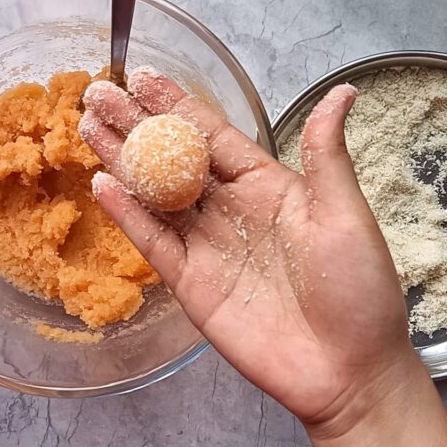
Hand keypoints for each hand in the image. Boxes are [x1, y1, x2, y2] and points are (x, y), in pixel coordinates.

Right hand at [79, 70, 413, 433]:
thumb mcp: (345, 214)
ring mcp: (208, 247)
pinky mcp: (192, 284)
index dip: (177, 105)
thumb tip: (343, 91)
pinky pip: (154, 242)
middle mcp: (231, 210)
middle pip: (173, 159)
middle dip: (136, 125)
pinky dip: (128, 215)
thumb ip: (326, 154)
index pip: (212, 135)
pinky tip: (103, 184)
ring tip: (87, 127)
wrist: (348, 371)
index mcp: (268, 186)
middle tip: (98, 93)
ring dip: (122, 162)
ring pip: (155, 195)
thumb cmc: (359, 290)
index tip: (143, 76)